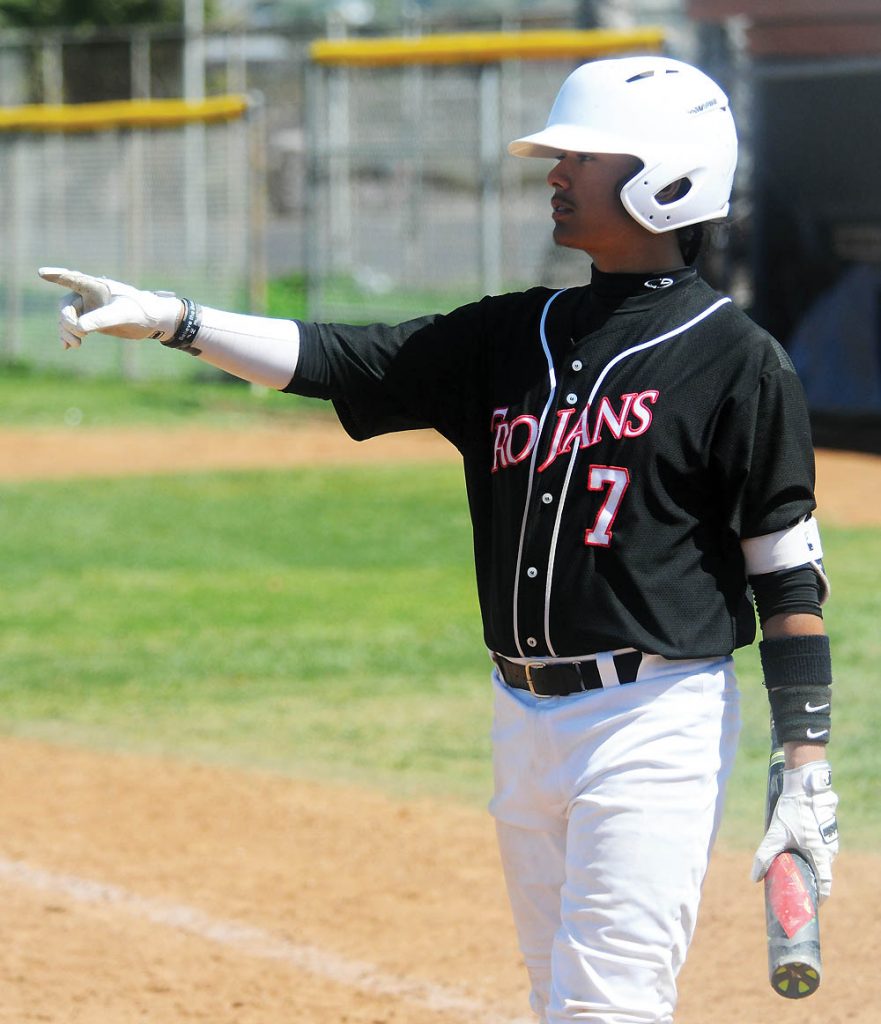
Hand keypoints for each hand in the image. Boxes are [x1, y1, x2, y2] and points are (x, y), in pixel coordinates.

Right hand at [38, 267, 183, 347]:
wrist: (154, 321)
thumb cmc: (141, 310)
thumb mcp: (122, 314)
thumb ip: (100, 319)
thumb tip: (79, 328)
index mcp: (96, 286)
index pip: (73, 278)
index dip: (57, 275)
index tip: (42, 272)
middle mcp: (89, 296)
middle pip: (65, 305)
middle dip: (67, 320)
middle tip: (79, 334)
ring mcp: (90, 309)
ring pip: (67, 319)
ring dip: (67, 332)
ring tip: (76, 345)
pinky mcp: (93, 322)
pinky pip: (74, 328)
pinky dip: (68, 336)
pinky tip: (67, 347)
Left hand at [751, 760, 838, 901]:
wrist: (804, 785)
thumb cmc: (793, 810)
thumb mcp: (775, 834)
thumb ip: (764, 855)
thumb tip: (754, 877)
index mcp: (821, 854)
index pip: (825, 884)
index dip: (818, 897)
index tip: (809, 904)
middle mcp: (830, 849)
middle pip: (822, 872)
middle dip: (809, 880)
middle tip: (795, 886)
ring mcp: (830, 838)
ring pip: (821, 858)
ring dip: (809, 864)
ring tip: (793, 868)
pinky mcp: (826, 829)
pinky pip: (820, 847)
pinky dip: (810, 852)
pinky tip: (796, 849)